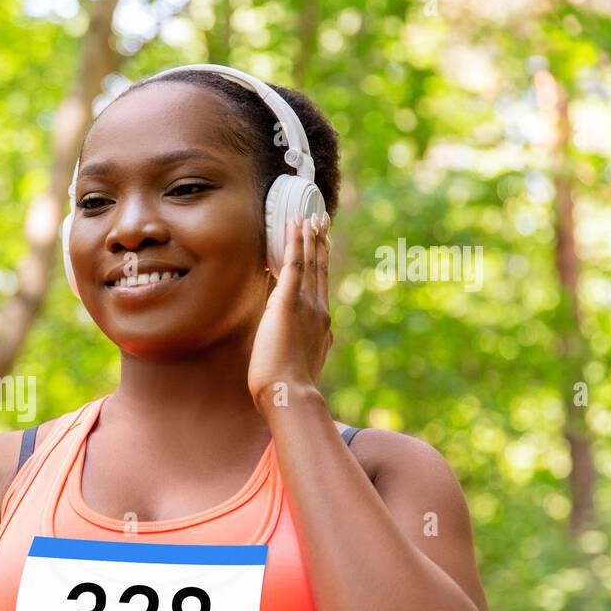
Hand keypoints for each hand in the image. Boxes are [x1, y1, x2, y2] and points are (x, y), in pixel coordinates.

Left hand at [247, 212, 333, 414]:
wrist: (290, 394)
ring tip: (309, 216)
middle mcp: (319, 310)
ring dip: (308, 237)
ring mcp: (306, 305)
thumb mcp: (299, 362)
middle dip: (320, 244)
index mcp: (321, 325)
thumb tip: (293, 339)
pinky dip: (294, 243)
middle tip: (322, 221)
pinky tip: (294, 225)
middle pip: (320, 269)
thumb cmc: (287, 388)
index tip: (323, 248)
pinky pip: (293, 265)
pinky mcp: (288, 303)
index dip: (321, 265)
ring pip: (308, 262)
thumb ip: (300, 345)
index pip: (320, 288)